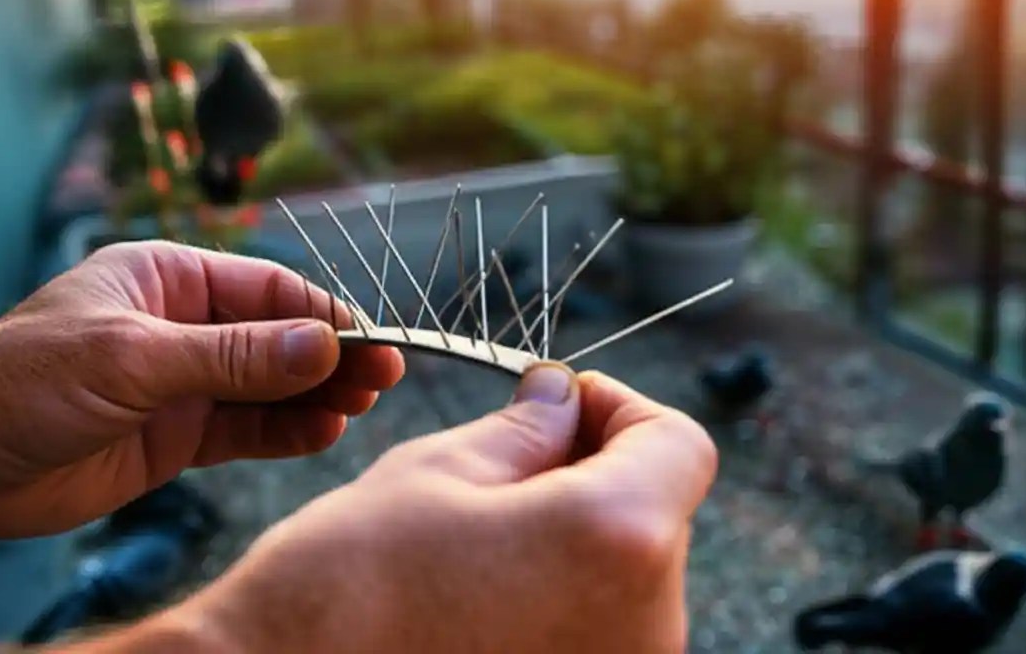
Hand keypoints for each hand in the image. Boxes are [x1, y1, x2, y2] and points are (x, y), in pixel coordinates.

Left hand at [0, 242, 402, 548]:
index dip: (321, 314)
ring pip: (268, 385)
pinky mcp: (176, 436)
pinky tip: (321, 434)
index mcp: (165, 278)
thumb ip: (233, 358)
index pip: (264, 288)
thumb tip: (322, 345)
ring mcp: (181, 384)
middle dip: (330, 356)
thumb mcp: (134, 360)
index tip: (371, 341)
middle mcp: (180, 326)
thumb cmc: (20, 383)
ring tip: (360, 408)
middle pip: (276, 336)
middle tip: (386, 377)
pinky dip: (285, 432)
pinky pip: (246, 429)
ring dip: (315, 396)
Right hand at [133, 365, 716, 653]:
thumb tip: (563, 398)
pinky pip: (604, 628)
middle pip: (660, 509)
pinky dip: (565, 592)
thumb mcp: (435, 472)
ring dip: (578, 531)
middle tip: (512, 453)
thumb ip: (526, 429)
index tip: (564, 402)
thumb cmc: (345, 585)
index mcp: (616, 540)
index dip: (624, 407)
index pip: (681, 445)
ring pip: (630, 572)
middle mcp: (647, 623)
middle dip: (596, 467)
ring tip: (486, 531)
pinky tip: (490, 588)